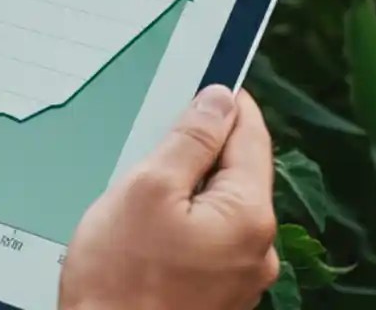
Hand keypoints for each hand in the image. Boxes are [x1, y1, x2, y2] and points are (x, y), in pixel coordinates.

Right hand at [59, 86, 278, 309]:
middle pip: (235, 172)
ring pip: (217, 207)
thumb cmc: (118, 286)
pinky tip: (144, 239)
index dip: (224, 104)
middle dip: (194, 155)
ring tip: (137, 207)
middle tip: (148, 156)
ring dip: (183, 194)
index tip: (203, 86)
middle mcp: (257, 249)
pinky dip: (180, 228)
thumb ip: (189, 139)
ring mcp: (240, 278)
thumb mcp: (146, 189)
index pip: (250, 135)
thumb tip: (219, 101)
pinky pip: (206, 241)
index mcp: (249, 216)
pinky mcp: (217, 296)